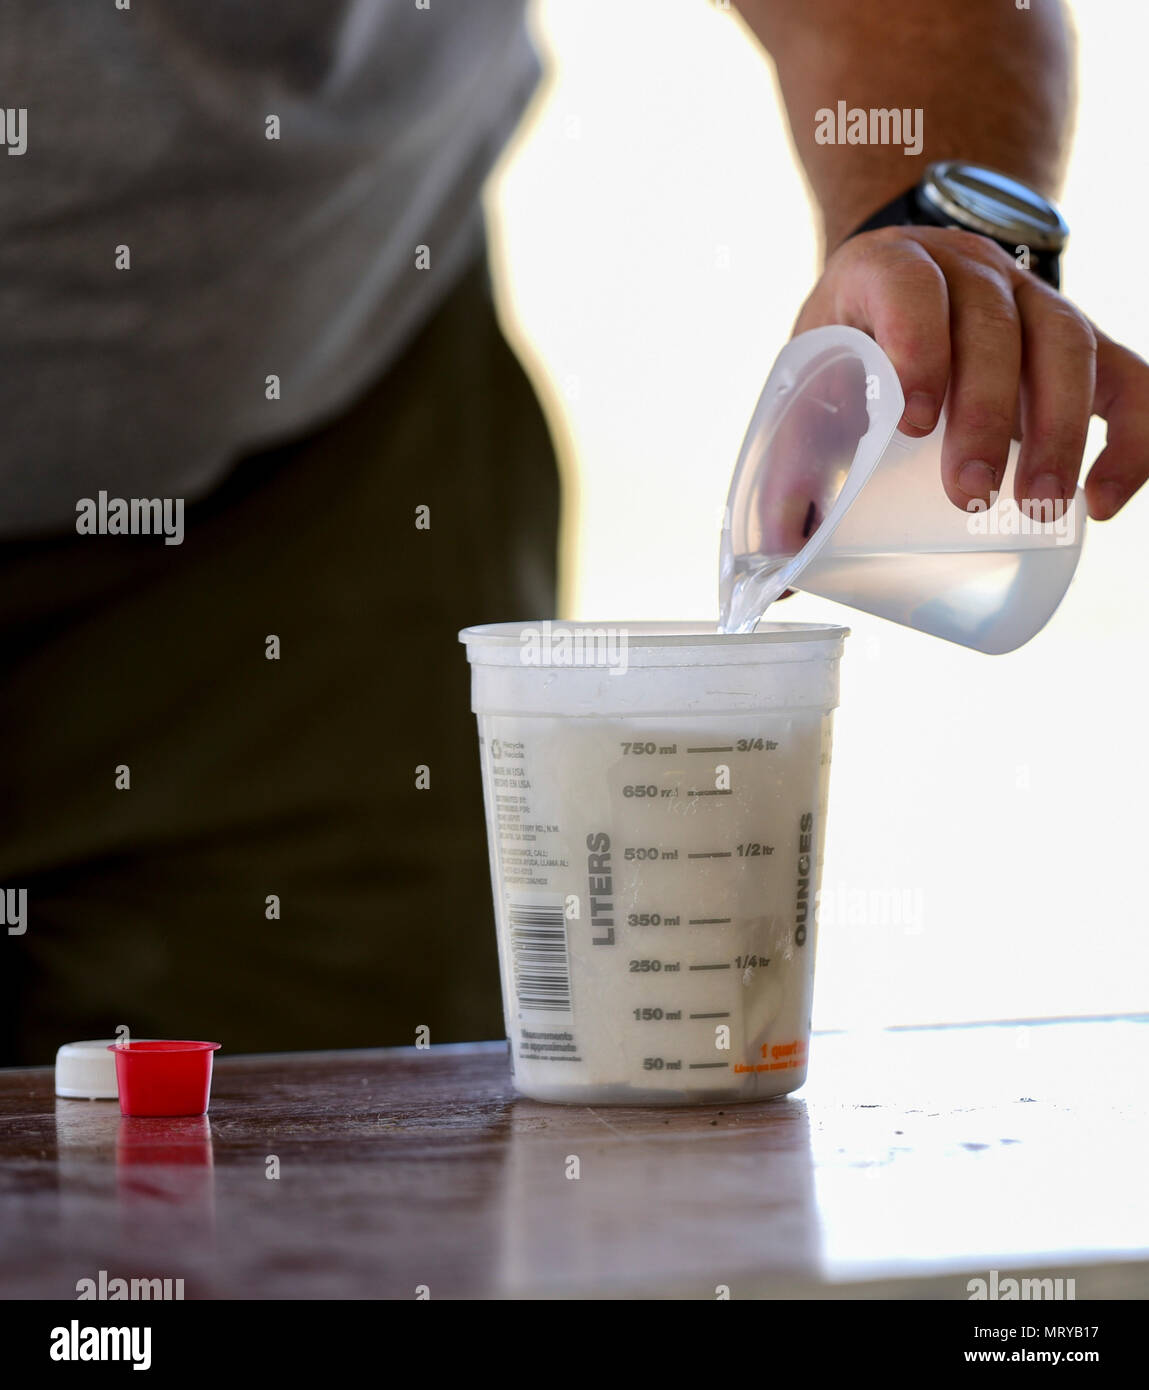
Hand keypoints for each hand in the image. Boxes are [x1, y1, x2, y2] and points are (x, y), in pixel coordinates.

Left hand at [793, 226, 1148, 520]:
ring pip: (1068, 343)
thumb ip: (789, 467)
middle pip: (997, 325)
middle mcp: (968, 270)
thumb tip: (778, 561)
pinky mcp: (1077, 341)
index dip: (917, 343)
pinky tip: (1102, 502)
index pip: (909, 286)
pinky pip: (1126, 377)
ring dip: (1060, 428)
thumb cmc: (847, 355)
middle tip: (968, 492)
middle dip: (988, 413)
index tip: (912, 421)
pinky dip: (1128, 437)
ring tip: (1040, 507)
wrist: (897, 296)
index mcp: (885, 269)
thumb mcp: (806, 388)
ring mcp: (1032, 298)